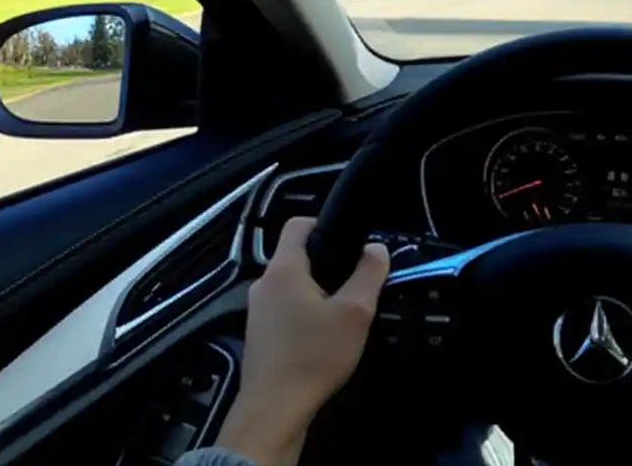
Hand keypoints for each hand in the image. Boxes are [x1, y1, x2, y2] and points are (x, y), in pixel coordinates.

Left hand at [215, 217, 389, 465]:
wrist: (275, 408)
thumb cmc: (315, 355)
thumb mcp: (355, 312)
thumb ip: (369, 273)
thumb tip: (376, 247)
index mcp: (283, 269)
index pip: (297, 224)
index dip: (324, 224)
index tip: (350, 242)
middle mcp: (263, 284)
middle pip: (296, 257)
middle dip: (327, 265)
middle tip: (356, 284)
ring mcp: (256, 311)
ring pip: (291, 286)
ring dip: (316, 292)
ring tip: (343, 313)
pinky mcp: (258, 335)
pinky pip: (285, 310)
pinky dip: (304, 314)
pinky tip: (322, 337)